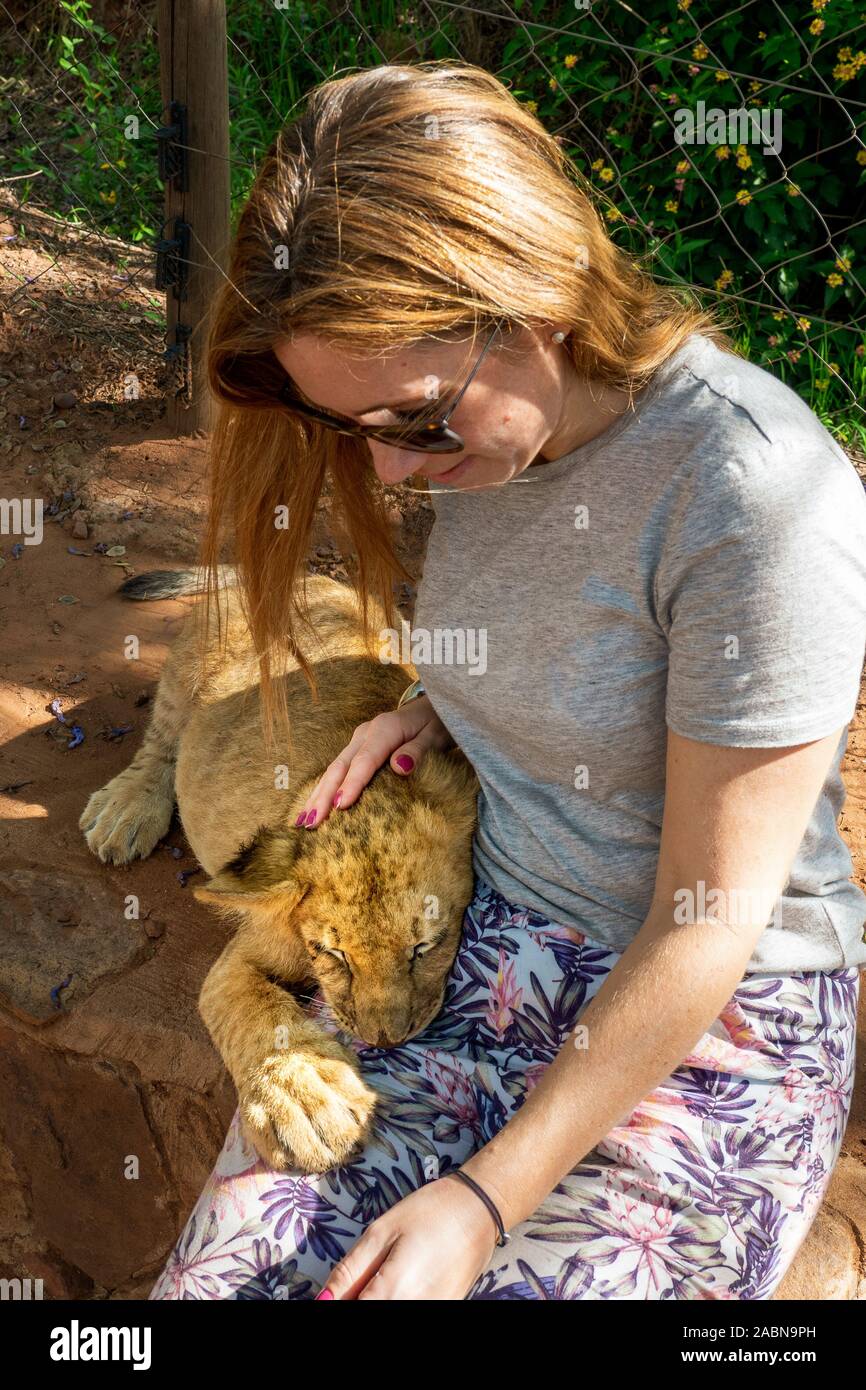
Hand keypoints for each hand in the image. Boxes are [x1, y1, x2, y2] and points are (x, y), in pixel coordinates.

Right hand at [296, 694, 454, 828]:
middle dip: (324, 794)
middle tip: (313, 822)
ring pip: (333, 769)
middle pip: (340, 766)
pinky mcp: (357, 748)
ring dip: (318, 794)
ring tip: (304, 820)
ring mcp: (358, 740)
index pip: (364, 761)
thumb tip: (399, 767)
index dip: (351, 784)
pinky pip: (338, 769)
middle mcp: (365, 733)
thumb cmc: (436, 723)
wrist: (431, 708)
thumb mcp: (435, 736)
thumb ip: (418, 751)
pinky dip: (324, 788)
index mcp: (384, 729)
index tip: (340, 807)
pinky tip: (314, 806)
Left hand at [314, 1174, 499, 1299]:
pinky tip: (397, 1282)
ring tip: (378, 1279)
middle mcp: (415, 1309)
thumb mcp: (381, 1231)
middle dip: (357, 1300)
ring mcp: (433, 1312)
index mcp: (393, 1291)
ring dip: (375, 1299)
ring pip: (391, 1315)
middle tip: (359, 1281)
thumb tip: (322, 1301)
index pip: (350, 1314)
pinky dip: (398, 1299)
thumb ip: (349, 1271)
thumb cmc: (429, 1211)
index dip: (337, 1303)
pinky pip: (411, 1311)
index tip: (334, 1294)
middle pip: (369, 1314)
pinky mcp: (446, 1310)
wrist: (479, 1210)